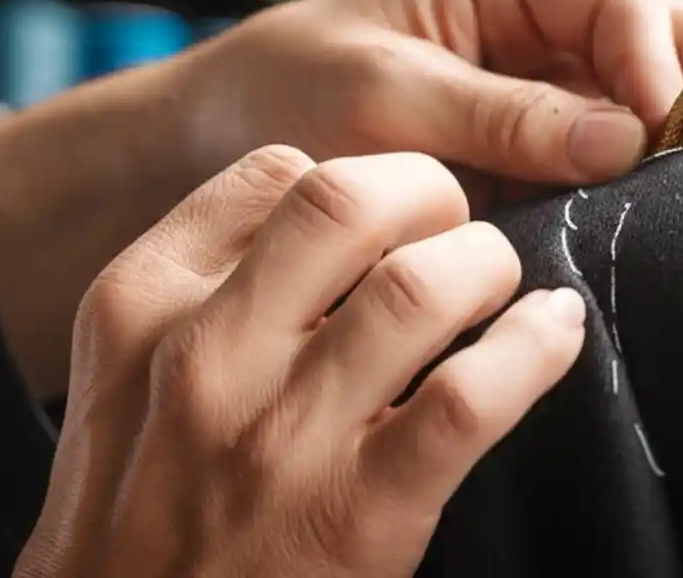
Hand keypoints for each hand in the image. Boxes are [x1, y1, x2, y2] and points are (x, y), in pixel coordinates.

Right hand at [14, 146, 585, 576]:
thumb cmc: (140, 500)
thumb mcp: (129, 371)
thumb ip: (207, 282)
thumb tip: (330, 215)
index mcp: (144, 301)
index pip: (275, 172)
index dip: (359, 177)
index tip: (396, 211)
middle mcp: (205, 352)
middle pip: (348, 200)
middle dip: (432, 193)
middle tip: (456, 228)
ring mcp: (282, 433)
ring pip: (421, 287)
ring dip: (488, 266)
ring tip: (500, 283)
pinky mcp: (358, 510)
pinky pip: (469, 398)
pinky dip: (534, 349)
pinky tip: (553, 330)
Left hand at [183, 0, 682, 206]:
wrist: (223, 145)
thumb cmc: (286, 96)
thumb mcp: (387, 100)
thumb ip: (504, 115)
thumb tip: (629, 138)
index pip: (620, 1)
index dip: (660, 65)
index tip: (669, 139)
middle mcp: (537, 14)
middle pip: (669, 35)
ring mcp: (544, 78)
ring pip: (660, 92)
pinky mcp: (537, 140)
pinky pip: (617, 150)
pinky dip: (650, 180)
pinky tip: (671, 221)